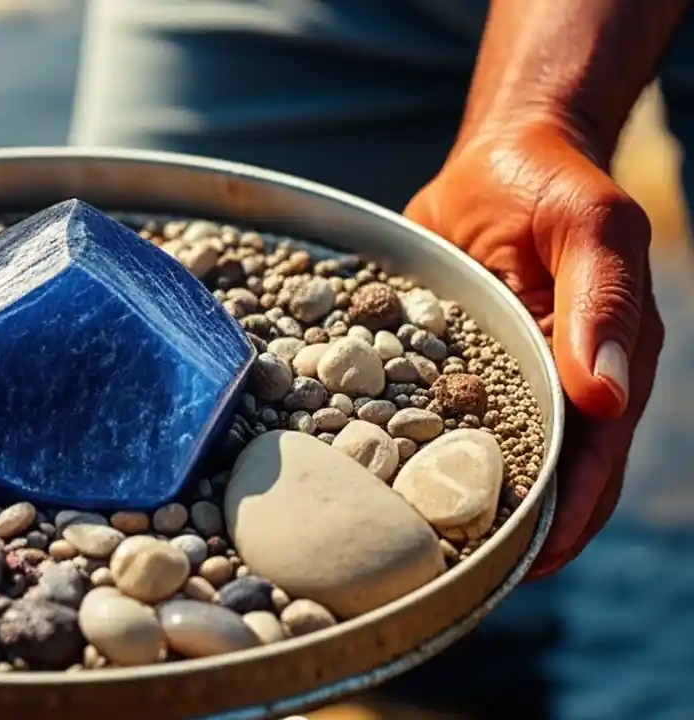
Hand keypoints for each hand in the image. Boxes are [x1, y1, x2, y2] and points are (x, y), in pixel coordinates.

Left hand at [405, 122, 661, 576]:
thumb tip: (606, 392)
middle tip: (457, 583)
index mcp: (608, 363)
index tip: (528, 565)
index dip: (566, 517)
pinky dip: (416, 456)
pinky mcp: (455, 364)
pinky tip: (377, 487)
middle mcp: (558, 382)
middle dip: (510, 534)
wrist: (498, 156)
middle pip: (543, 478)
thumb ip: (598, 302)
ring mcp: (505, 377)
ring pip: (487, 460)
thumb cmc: (552, 184)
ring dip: (459, 506)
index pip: (592, 459)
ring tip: (414, 555)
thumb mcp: (587, 226)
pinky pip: (437, 420)